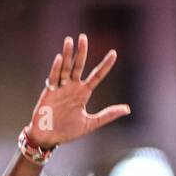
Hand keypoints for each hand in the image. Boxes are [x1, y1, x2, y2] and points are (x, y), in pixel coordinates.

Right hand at [27, 33, 129, 147]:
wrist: (48, 139)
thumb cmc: (67, 131)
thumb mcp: (91, 124)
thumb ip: (108, 115)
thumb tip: (127, 109)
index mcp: (83, 93)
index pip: (97, 76)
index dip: (105, 65)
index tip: (114, 53)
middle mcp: (72, 87)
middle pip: (78, 66)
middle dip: (81, 52)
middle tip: (83, 37)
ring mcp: (60, 88)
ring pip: (65, 68)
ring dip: (67, 55)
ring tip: (69, 41)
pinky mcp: (49, 92)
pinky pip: (53, 78)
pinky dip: (55, 68)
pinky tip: (59, 58)